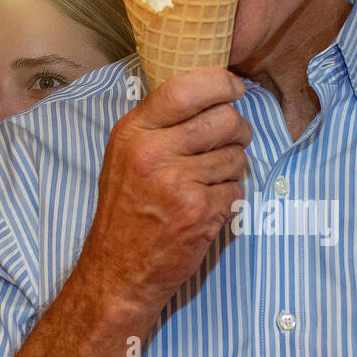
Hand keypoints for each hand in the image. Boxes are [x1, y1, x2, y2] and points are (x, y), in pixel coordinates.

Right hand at [80, 68, 251, 310]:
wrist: (117, 272)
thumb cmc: (125, 213)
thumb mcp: (125, 157)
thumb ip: (160, 126)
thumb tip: (210, 95)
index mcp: (133, 132)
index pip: (185, 88)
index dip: (220, 84)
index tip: (234, 89)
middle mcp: (153, 152)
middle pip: (224, 119)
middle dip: (239, 130)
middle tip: (233, 142)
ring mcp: (177, 182)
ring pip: (236, 156)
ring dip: (233, 169)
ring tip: (208, 185)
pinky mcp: (200, 211)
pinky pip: (237, 189)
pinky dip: (230, 200)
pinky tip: (207, 210)